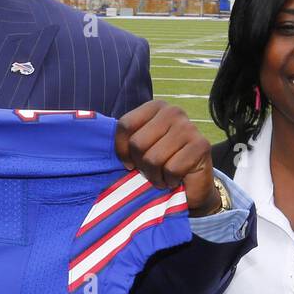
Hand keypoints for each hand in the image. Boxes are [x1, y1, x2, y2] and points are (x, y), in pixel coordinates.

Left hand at [114, 99, 218, 216]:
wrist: (191, 187)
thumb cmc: (160, 166)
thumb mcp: (139, 149)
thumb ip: (126, 140)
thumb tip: (91, 134)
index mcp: (156, 107)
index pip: (125, 125)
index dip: (122, 150)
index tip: (129, 162)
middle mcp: (173, 112)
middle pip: (137, 143)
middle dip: (141, 165)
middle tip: (151, 171)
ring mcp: (189, 127)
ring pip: (153, 158)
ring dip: (155, 176)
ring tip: (163, 176)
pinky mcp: (201, 145)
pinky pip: (171, 169)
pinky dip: (170, 180)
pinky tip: (177, 178)